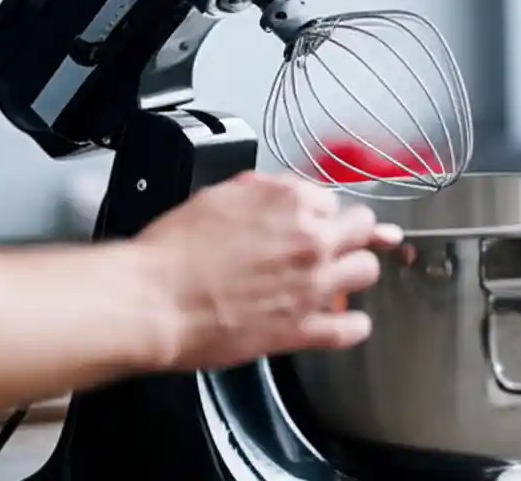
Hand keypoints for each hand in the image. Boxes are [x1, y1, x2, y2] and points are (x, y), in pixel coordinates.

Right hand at [135, 171, 400, 371]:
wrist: (154, 300)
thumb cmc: (174, 251)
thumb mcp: (218, 195)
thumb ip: (261, 191)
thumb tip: (278, 193)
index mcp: (291, 202)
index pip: (330, 199)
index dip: (317, 212)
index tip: (307, 222)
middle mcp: (312, 240)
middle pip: (362, 229)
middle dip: (350, 234)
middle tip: (338, 243)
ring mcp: (313, 285)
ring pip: (366, 271)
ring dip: (354, 272)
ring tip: (339, 278)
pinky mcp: (304, 328)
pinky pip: (352, 328)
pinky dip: (352, 326)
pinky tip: (346, 322)